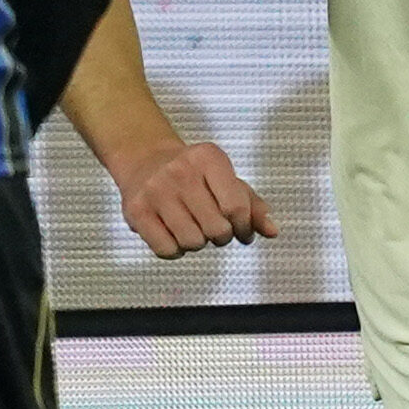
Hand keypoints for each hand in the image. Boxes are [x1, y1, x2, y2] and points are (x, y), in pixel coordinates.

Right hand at [118, 137, 271, 257]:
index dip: (244, 227)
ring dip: (198, 243)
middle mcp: (180, 171)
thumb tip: (273, 231)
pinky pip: (166, 250)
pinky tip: (174, 234)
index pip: (236, 207)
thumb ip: (253, 205)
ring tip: (193, 228)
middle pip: (216, 229)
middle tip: (214, 228)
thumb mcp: (227, 180)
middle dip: (221, 236)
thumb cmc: (195, 175)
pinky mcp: (136, 210)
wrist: (144, 160)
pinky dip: (175, 250)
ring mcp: (155, 190)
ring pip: (192, 242)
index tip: (241, 229)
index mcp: (208, 158)